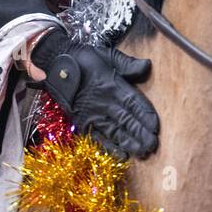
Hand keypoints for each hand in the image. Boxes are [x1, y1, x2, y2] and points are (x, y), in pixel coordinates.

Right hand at [26, 26, 158, 159]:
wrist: (56, 65)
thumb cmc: (84, 59)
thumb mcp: (108, 55)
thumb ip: (127, 63)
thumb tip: (147, 65)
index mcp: (112, 84)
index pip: (133, 101)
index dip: (145, 114)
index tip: (156, 125)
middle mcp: (104, 102)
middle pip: (126, 120)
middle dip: (141, 133)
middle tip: (153, 145)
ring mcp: (93, 114)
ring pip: (115, 131)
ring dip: (129, 143)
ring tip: (143, 152)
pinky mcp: (83, 123)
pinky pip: (98, 138)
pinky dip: (109, 148)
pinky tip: (121, 155)